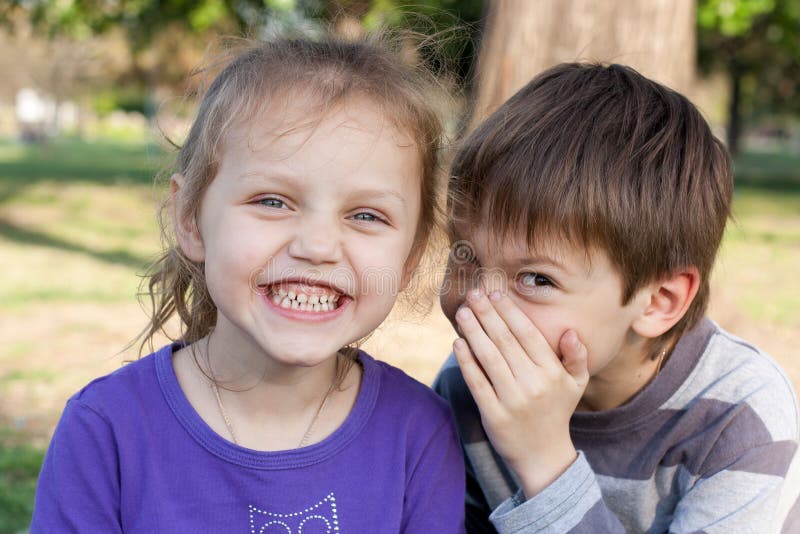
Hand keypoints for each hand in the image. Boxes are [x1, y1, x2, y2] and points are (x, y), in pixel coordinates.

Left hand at [453, 289, 588, 497]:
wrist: (543, 455)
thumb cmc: (557, 411)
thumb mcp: (576, 384)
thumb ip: (577, 356)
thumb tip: (570, 331)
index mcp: (552, 373)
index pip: (528, 334)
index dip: (510, 312)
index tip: (496, 294)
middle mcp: (534, 384)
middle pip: (505, 341)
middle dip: (487, 314)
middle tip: (473, 294)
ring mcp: (513, 400)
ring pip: (489, 358)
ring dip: (473, 331)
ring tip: (462, 312)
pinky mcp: (494, 415)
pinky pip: (477, 382)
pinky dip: (467, 361)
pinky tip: (458, 342)